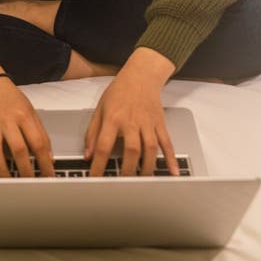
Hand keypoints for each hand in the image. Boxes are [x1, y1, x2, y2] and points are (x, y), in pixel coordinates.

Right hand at [0, 77, 55, 177]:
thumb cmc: (13, 100)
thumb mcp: (32, 112)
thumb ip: (41, 134)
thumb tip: (48, 158)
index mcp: (24, 116)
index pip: (38, 143)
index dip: (44, 162)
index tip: (48, 176)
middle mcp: (7, 121)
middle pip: (17, 149)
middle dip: (25, 170)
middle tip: (30, 184)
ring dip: (3, 171)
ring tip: (9, 184)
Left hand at [84, 57, 179, 176]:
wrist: (141, 75)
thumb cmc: (119, 91)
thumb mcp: (100, 108)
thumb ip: (93, 132)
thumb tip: (88, 154)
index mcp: (113, 118)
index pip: (104, 145)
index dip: (99, 165)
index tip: (95, 179)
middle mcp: (131, 121)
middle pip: (131, 150)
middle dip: (127, 170)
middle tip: (123, 185)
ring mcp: (148, 122)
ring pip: (150, 149)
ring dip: (146, 168)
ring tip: (142, 181)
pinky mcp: (160, 123)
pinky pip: (167, 143)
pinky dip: (171, 158)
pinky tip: (172, 171)